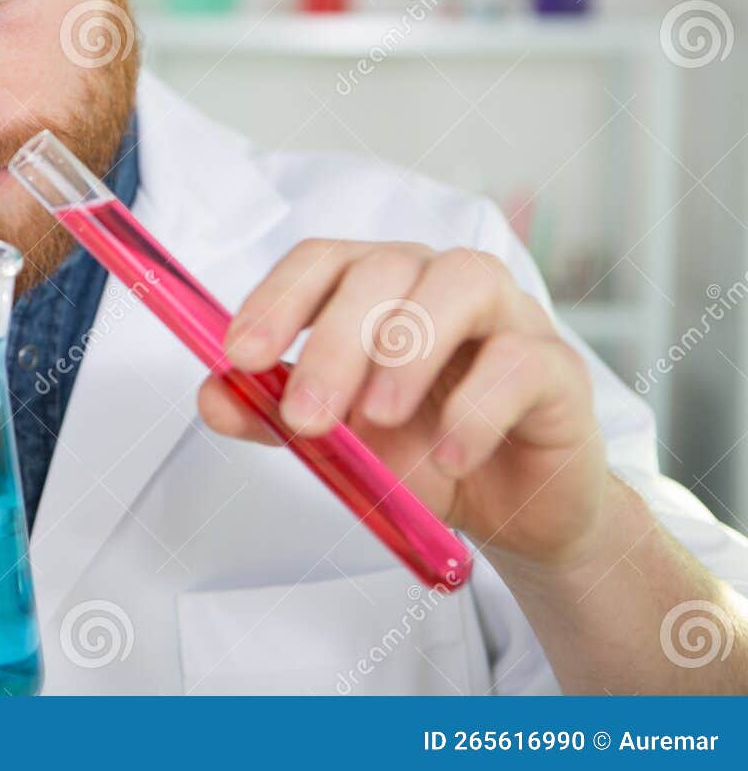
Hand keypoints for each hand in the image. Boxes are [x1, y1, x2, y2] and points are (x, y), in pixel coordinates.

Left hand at [197, 240, 608, 570]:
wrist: (512, 510)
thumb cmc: (421, 452)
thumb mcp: (335, 442)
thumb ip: (270, 416)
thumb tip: (212, 397)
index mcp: (377, 288)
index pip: (322, 260)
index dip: (278, 298)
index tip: (240, 355)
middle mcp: (438, 283)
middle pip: (381, 270)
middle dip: (333, 342)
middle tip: (305, 416)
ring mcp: (505, 316)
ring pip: (459, 284)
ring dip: (406, 352)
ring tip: (376, 420)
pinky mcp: (558, 367)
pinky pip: (520, 361)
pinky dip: (477, 409)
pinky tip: (449, 455)